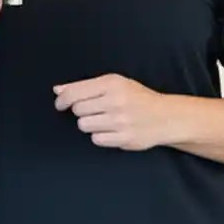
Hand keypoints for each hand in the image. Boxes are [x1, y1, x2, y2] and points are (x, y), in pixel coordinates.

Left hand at [54, 74, 171, 150]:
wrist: (165, 116)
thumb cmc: (137, 97)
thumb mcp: (114, 83)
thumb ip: (85, 86)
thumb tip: (57, 90)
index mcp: (112, 83)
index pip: (75, 92)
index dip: (62, 99)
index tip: (60, 104)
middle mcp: (116, 101)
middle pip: (78, 110)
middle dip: (81, 111)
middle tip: (93, 110)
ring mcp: (120, 121)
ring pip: (84, 125)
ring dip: (89, 124)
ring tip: (103, 120)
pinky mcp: (124, 138)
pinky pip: (96, 139)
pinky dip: (100, 136)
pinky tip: (110, 130)